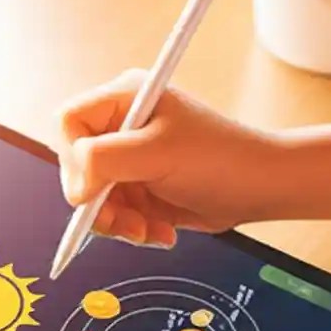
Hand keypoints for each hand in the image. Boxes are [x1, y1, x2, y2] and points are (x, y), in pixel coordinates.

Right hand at [56, 70, 277, 247]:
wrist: (260, 188)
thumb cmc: (220, 159)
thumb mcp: (158, 153)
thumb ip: (105, 160)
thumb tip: (74, 187)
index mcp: (124, 99)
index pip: (70, 124)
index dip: (73, 158)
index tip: (94, 189)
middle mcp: (123, 127)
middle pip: (77, 167)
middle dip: (98, 202)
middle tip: (124, 223)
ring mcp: (131, 159)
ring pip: (94, 197)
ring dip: (117, 222)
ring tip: (147, 231)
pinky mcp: (141, 187)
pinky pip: (116, 214)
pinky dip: (133, 228)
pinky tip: (160, 231)